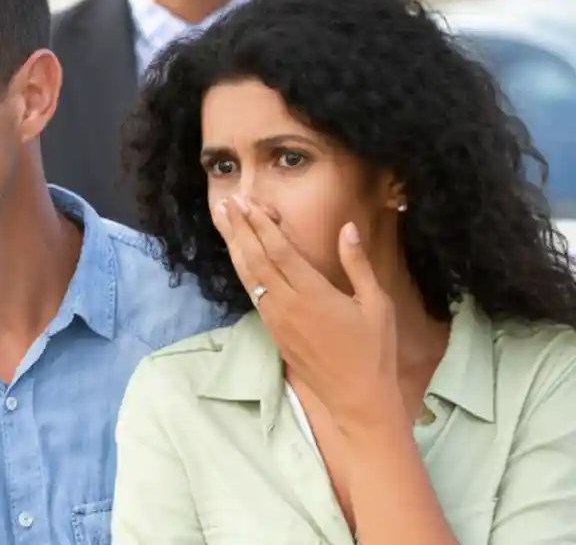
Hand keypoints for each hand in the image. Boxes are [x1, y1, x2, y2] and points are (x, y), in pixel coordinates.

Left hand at [213, 196, 402, 428]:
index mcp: (314, 294)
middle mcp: (287, 304)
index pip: (279, 252)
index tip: (248, 204)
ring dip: (235, 247)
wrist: (356, 398)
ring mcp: (276, 319)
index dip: (261, 225)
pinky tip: (239, 258)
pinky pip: (253, 294)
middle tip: (227, 203)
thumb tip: (347, 228)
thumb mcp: (376, 304)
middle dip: (240, 229)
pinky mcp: (273, 331)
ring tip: (224, 223)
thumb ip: (358, 264)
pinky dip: (243, 271)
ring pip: (248, 277)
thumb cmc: (373, 350)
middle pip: (256, 259)